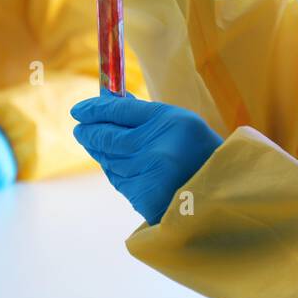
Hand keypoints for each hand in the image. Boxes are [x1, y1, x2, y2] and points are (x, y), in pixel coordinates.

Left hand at [71, 94, 221, 224]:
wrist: (218, 193)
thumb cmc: (198, 151)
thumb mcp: (178, 122)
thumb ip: (143, 113)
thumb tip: (108, 101)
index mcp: (169, 122)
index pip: (120, 111)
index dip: (95, 108)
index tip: (78, 110)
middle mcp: (155, 149)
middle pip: (107, 136)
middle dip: (89, 131)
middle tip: (80, 127)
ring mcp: (147, 175)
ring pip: (109, 159)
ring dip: (100, 151)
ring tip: (96, 143)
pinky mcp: (142, 197)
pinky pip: (118, 179)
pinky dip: (115, 170)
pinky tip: (121, 165)